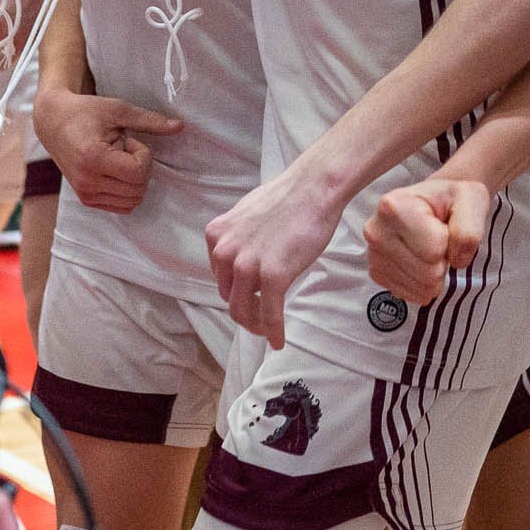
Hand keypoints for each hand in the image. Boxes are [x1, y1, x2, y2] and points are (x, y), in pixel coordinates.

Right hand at [34, 86, 181, 213]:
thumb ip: (150, 121)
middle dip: (140, 167)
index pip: (139, 173)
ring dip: (133, 180)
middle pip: (138, 189)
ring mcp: (85, 194)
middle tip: (123, 147)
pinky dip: (127, 190)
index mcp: (94, 160)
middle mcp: (87, 182)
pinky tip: (114, 170)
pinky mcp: (86, 199)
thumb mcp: (118, 109)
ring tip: (117, 158)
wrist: (53, 122)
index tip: (127, 139)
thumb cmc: (86, 112)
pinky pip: (121, 206)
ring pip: (132, 202)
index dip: (143, 154)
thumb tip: (180, 127)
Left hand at [205, 165, 342, 346]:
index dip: (236, 287)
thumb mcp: (247, 213)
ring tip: (267, 330)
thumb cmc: (288, 197)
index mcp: (216, 235)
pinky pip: (270, 314)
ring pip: (242, 311)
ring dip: (255, 325)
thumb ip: (237, 236)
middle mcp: (225, 252)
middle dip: (245, 308)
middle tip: (260, 315)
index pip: (219, 275)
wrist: (313, 188)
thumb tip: (242, 251)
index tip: (250, 294)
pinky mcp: (273, 276)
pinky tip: (278, 341)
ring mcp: (248, 266)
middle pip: (228, 295)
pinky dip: (273, 332)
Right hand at [363, 175, 489, 304]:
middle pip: (429, 273)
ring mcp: (374, 254)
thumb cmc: (452, 199)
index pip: (435, 250)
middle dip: (444, 260)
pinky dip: (425, 284)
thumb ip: (468, 230)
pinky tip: (422, 260)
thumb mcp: (471, 199)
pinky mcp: (378, 273)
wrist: (436, 202)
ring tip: (429, 247)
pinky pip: (413, 295)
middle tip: (440, 239)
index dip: (450, 242)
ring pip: (422, 288)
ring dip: (436, 273)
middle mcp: (376, 230)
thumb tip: (456, 261)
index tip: (444, 224)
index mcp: (394, 205)